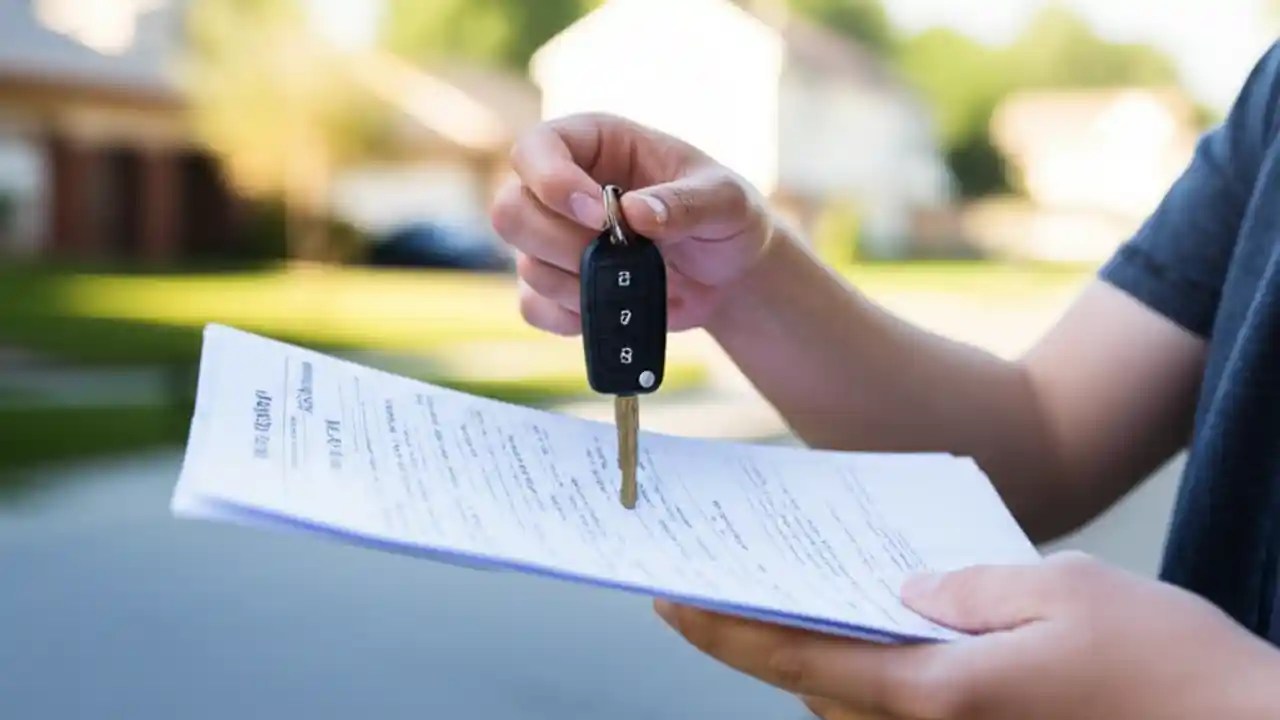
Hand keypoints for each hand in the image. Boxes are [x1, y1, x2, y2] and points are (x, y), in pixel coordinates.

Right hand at [490, 113, 774, 333]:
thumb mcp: (724, 200)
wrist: (729, 274)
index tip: (599, 214)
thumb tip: (635, 212)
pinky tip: (614, 307)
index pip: (536, 147)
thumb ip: (685, 202)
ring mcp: (554, 240)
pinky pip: (535, 307)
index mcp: (594, 143)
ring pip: (525, 264)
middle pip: (510, 210)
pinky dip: (572, 315)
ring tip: (638, 282)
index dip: (552, 181)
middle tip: (619, 255)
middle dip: (561, 244)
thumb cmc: (725, 217)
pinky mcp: (558, 286)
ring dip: (581, 284)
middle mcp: (561, 188)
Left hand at [655, 552, 1279, 718]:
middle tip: (729, 583)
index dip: (726, 632)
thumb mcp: (1062, 592)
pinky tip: (893, 622)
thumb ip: (967, 589)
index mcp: (941, 693)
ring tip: (802, 592)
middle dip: (770, 639)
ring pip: (855, 704)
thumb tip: (905, 592)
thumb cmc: (1166, 666)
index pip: (800, 659)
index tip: (670, 602)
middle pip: (817, 687)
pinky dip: (877, 669)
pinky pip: (905, 710)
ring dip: (823, 654)